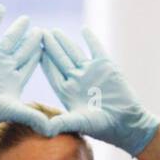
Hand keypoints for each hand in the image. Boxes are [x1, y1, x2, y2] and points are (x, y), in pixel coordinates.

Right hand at [0, 5, 49, 140]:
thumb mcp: (13, 111)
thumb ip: (33, 116)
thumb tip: (53, 130)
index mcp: (16, 81)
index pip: (31, 65)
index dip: (40, 55)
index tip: (51, 46)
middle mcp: (6, 68)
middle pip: (23, 50)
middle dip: (33, 40)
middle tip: (43, 30)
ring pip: (9, 39)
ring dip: (18, 29)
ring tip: (27, 19)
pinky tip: (1, 8)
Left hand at [40, 26, 159, 154]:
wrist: (127, 122)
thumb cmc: (103, 127)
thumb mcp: (80, 123)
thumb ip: (61, 122)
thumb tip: (42, 129)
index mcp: (67, 92)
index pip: (52, 73)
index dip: (43, 61)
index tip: (32, 49)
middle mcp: (77, 80)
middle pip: (60, 59)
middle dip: (50, 46)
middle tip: (40, 33)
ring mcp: (91, 72)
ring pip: (75, 52)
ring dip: (65, 41)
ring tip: (54, 31)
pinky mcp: (106, 66)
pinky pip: (96, 49)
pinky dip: (91, 39)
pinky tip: (84, 30)